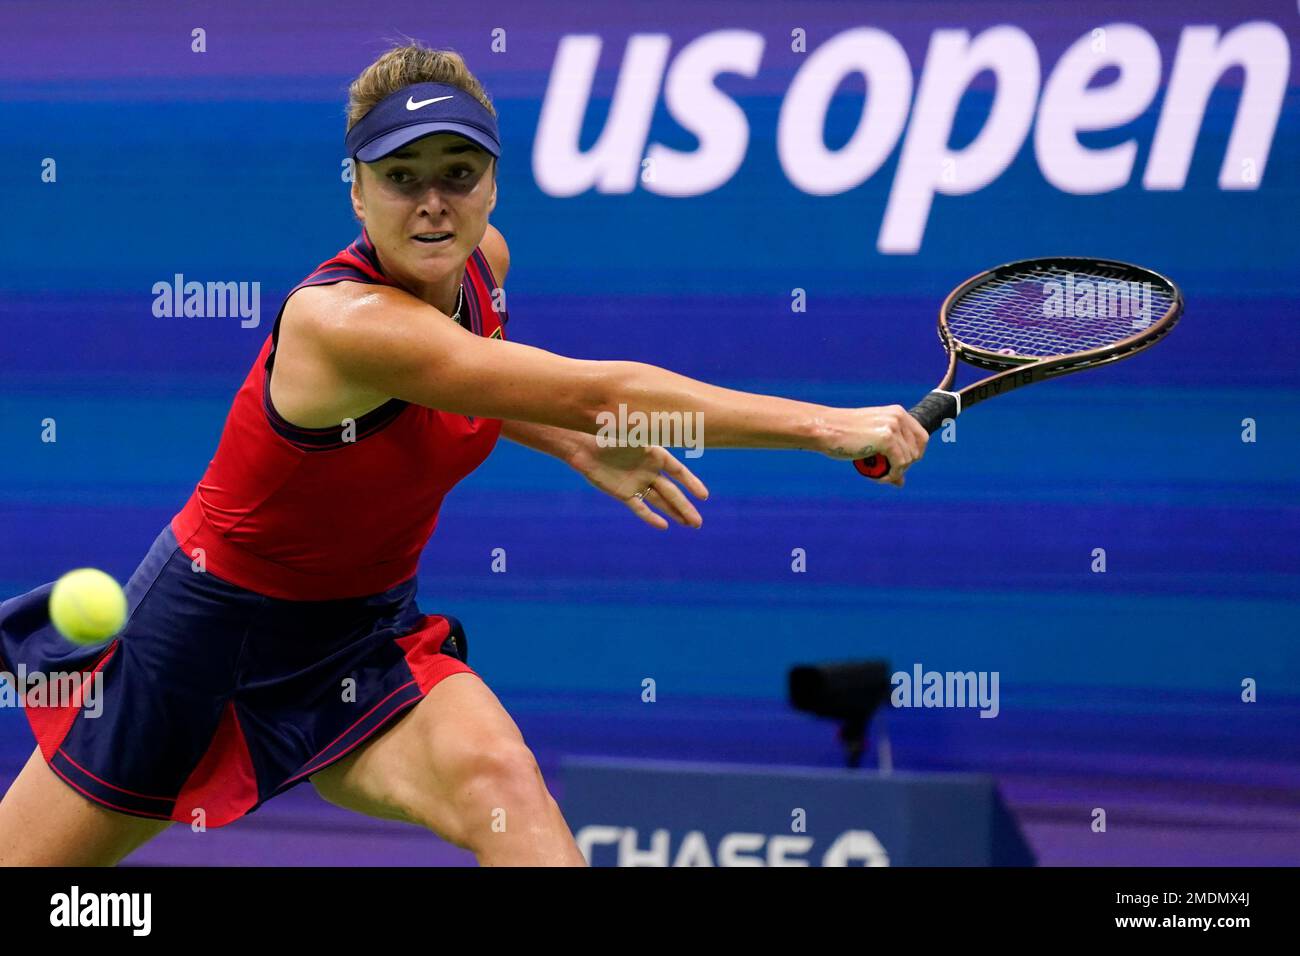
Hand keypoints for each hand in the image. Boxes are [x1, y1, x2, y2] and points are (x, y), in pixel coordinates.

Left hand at [570, 441, 709, 529]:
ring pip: (660, 502)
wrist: (582, 445)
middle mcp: (649, 470)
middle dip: (686, 507)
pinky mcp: (623, 493)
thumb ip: (649, 436)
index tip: (704, 496)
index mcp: (656, 454)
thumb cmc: (607, 433)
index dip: (692, 484)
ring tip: (690, 525)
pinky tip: (664, 525)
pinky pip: (640, 507)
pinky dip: (650, 516)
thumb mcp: (631, 432)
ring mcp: (637, 483)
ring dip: (674, 513)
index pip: (679, 472)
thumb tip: (668, 426)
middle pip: (673, 492)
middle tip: (698, 523)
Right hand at [820, 405, 928, 487]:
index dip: (914, 455)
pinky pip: (899, 465)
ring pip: (908, 460)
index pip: (922, 438)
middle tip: (885, 473)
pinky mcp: (886, 438)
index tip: (900, 465)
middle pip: (917, 451)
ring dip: (894, 473)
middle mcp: (898, 417)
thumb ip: (889, 456)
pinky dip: (890, 475)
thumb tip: (901, 483)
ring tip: (876, 474)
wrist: (825, 428)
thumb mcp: (871, 441)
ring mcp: (893, 426)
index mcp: (897, 413)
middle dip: (904, 466)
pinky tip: (877, 476)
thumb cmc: (843, 435)